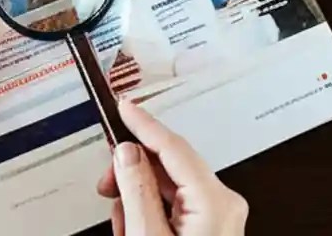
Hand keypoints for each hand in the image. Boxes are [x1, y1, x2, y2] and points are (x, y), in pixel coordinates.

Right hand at [97, 101, 246, 235]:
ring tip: (122, 224)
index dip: (144, 124)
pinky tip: (133, 227)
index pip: (174, 148)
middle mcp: (223, 204)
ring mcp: (220, 216)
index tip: (125, 106)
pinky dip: (150, 211)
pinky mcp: (211, 227)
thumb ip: (137, 192)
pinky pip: (175, 205)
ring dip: (138, 197)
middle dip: (133, 173)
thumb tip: (128, 154)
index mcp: (215, 202)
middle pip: (170, 166)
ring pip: (169, 187)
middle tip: (107, 182)